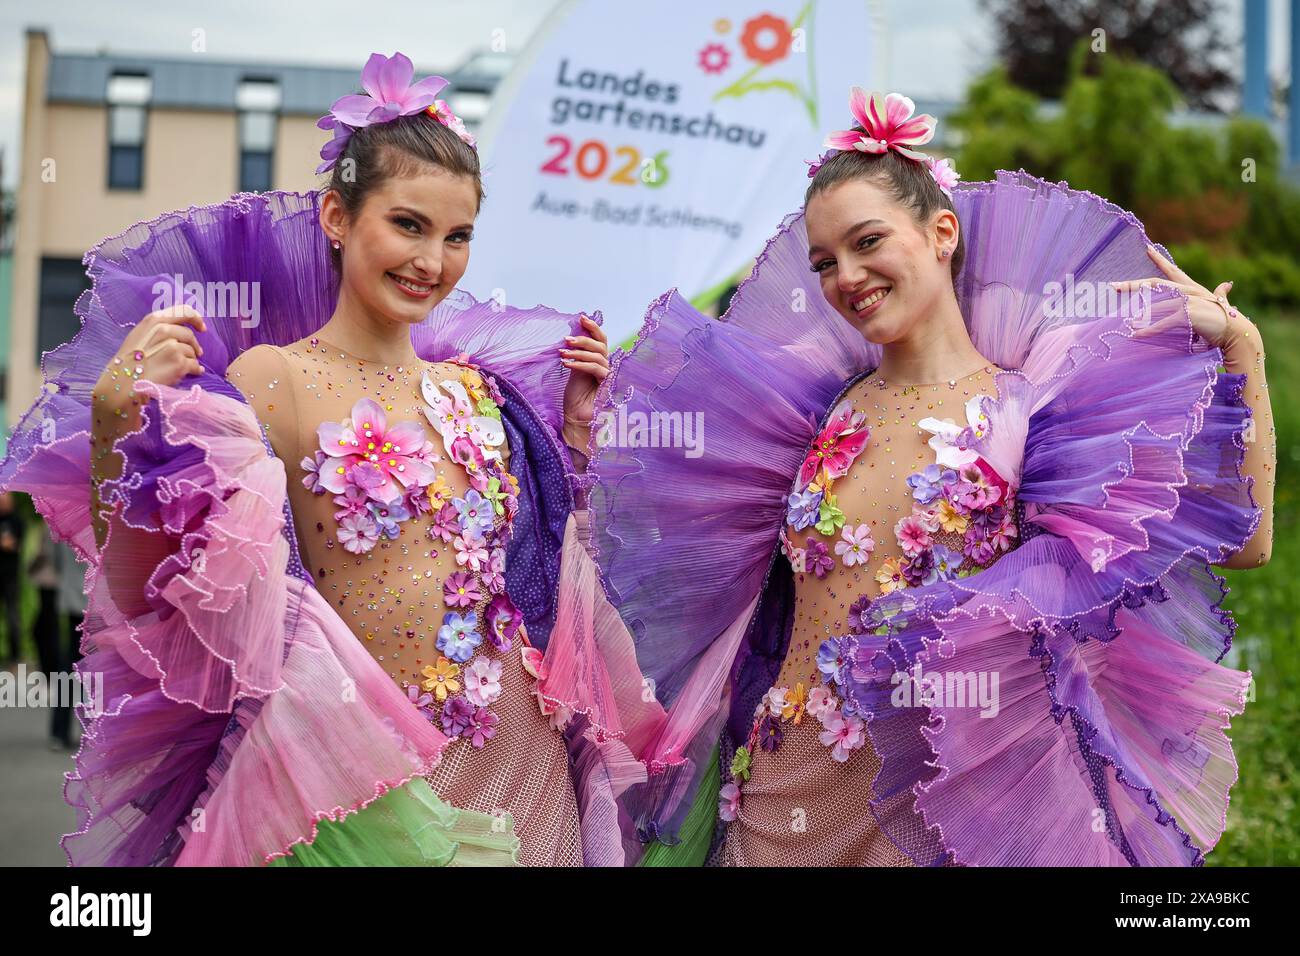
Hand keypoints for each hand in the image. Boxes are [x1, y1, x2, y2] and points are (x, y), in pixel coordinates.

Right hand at [95, 306, 207, 409]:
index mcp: (154, 320)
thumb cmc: (129, 360)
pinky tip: (194, 372)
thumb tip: (181, 326)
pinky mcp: (179, 363)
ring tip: (181, 366)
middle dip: (194, 345)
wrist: (123, 381)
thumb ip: (159, 327)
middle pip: (189, 334)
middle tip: (197, 353)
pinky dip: (196, 370)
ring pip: (192, 351)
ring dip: (190, 359)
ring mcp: (173, 347)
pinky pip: (195, 365)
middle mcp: (164, 330)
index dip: (196, 319)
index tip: (202, 328)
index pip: (184, 311)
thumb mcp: (140, 334)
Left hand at [560, 314, 609, 451]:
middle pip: (601, 345)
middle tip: (567, 338)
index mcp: (600, 361)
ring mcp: (609, 375)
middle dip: (585, 338)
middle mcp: (607, 366)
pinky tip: (566, 364)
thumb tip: (570, 335)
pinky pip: (596, 368)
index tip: (581, 317)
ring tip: (562, 353)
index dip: (593, 327)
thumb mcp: (574, 371)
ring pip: (597, 355)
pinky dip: (580, 364)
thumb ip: (577, 355)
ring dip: (578, 352)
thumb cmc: (575, 398)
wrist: (576, 419)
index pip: (601, 340)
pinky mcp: (608, 384)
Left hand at [1110, 245, 1250, 349]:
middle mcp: (1187, 291)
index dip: (1159, 259)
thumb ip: (1221, 293)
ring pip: (1155, 306)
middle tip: (1113, 286)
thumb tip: (1227, 284)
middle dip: (1132, 285)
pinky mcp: (1187, 315)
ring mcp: (1187, 302)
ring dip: (1138, 315)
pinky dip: (1149, 331)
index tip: (1147, 248)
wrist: (1236, 331)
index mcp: (1191, 288)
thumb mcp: (1218, 303)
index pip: (1172, 270)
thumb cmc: (1225, 319)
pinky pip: (1162, 324)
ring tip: (1124, 321)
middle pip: (1154, 285)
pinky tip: (1137, 334)